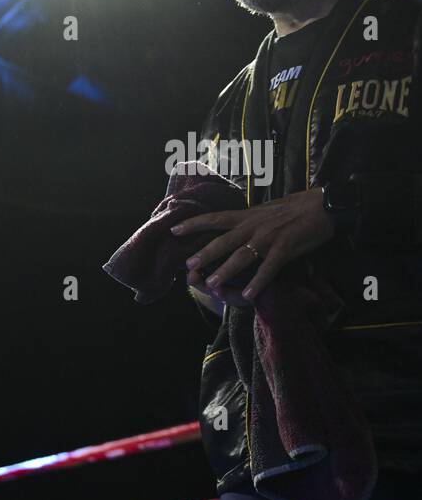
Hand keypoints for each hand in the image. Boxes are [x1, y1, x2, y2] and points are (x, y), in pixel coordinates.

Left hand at [172, 188, 334, 304]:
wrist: (325, 204)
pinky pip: (269, 268)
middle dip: (205, 253)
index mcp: (248, 216)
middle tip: (188, 265)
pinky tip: (249, 295)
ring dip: (226, 271)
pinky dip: (259, 282)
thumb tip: (233, 227)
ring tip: (212, 283)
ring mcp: (269, 237)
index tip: (174, 230)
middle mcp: (254, 226)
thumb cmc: (296, 208)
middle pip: (223, 240)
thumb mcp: (266, 210)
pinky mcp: (286, 247)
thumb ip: (249, 220)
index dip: (194, 224)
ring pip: (242, 256)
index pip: (215, 218)